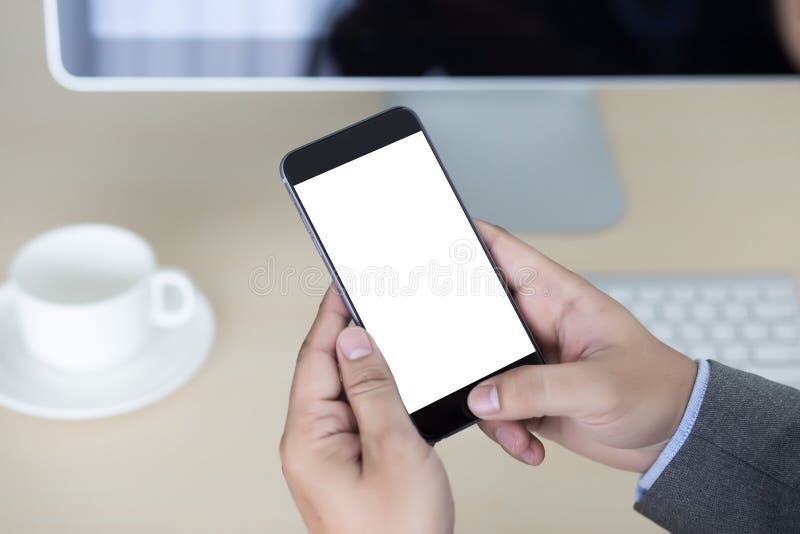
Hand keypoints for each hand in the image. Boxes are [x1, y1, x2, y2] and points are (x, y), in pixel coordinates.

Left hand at [280, 285, 453, 533]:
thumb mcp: (393, 450)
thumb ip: (374, 389)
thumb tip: (356, 339)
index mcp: (310, 436)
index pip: (315, 356)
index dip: (331, 314)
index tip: (344, 281)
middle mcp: (314, 442)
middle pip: (326, 369)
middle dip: (350, 332)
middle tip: (375, 299)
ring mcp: (332, 454)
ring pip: (346, 390)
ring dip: (368, 362)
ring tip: (391, 333)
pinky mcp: (353, 464)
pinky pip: (360, 413)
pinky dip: (379, 390)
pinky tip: (397, 380)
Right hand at [467, 221, 696, 471]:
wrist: (671, 438)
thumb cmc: (656, 389)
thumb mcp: (598, 386)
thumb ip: (537, 389)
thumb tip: (482, 395)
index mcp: (556, 297)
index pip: (503, 252)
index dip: (466, 238)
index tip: (429, 239)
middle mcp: (536, 324)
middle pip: (476, 316)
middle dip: (459, 342)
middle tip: (457, 365)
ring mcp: (530, 361)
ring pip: (479, 370)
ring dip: (486, 404)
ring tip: (515, 426)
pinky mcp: (528, 396)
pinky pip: (493, 408)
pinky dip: (503, 430)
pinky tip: (529, 443)